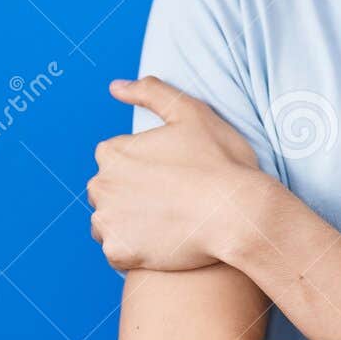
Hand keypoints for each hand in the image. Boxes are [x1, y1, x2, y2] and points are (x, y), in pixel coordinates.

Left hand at [87, 76, 274, 271]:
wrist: (239, 215)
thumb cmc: (220, 162)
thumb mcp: (191, 113)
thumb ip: (151, 92)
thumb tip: (114, 87)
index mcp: (113, 152)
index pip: (117, 161)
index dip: (148, 167)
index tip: (175, 175)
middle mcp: (101, 186)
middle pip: (110, 192)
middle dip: (133, 195)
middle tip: (174, 200)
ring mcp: (108, 221)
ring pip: (111, 223)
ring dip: (131, 223)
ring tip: (169, 222)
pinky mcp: (118, 252)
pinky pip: (119, 252)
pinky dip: (136, 250)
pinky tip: (165, 242)